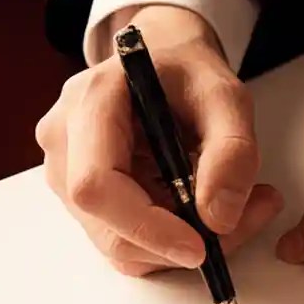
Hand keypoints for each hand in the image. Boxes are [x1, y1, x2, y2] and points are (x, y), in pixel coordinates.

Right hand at [35, 5, 281, 275]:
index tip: (199, 246)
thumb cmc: (186, 69)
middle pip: (107, 227)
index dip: (146, 227)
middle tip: (239, 224)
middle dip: (174, 244)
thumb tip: (219, 218)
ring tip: (234, 212)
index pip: (96, 186)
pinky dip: (168, 241)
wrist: (162, 58)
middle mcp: (64, 143)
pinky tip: (202, 212)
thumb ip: (232, 152)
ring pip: (117, 243)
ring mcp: (66, 173)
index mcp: (88, 104)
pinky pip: (124, 239)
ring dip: (177, 246)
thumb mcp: (226, 95)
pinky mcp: (82, 198)